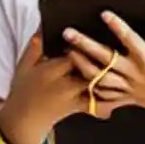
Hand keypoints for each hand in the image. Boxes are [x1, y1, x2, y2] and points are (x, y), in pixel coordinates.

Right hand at [0, 30, 119, 143]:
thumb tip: (44, 25)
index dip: (81, 44)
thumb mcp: (24, 64)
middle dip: (99, 59)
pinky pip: (99, 104)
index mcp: (51, 71)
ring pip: (97, 86)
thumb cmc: (24, 88)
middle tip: (106, 47)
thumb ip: (35, 45)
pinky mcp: (81, 107)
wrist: (25, 118)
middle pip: (90, 69)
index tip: (84, 35)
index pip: (73, 54)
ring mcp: (75, 98)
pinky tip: (120, 91)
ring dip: (108, 76)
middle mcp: (66, 85)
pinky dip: (109, 100)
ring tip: (118, 65)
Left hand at [64, 12, 144, 125]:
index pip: (130, 39)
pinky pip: (108, 97)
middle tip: (69, 33)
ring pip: (101, 78)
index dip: (116, 25)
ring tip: (68, 54)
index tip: (104, 14)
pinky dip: (93, 92)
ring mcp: (132, 89)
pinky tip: (81, 84)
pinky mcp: (132, 99)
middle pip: (105, 58)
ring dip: (82, 65)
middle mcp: (137, 76)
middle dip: (84, 44)